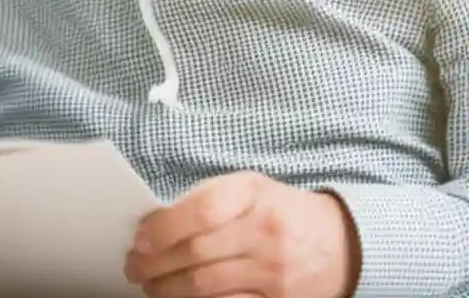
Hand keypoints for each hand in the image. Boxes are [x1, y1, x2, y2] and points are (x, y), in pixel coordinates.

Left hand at [123, 172, 359, 297]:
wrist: (342, 243)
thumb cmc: (279, 211)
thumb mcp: (248, 189)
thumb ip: (204, 200)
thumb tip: (153, 224)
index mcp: (251, 194)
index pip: (199, 212)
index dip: (163, 229)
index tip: (139, 241)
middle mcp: (264, 232)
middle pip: (196, 253)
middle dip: (155, 265)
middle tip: (133, 268)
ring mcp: (274, 270)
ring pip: (207, 286)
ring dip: (168, 289)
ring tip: (150, 286)